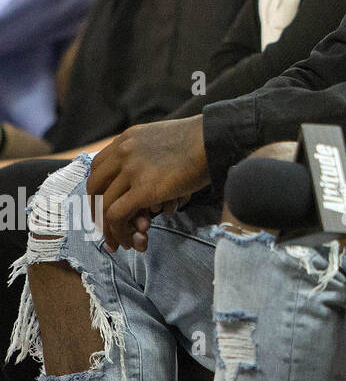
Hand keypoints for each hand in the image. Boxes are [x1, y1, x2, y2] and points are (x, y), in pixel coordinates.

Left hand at [87, 116, 208, 252]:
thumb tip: (145, 175)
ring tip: (121, 242)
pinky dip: (119, 232)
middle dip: (97, 212)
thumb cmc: (201, 140)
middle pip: (95, 187)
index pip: (98, 168)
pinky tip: (131, 242)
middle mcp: (123, 152)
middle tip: (107, 227)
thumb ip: (147, 151)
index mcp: (127, 139)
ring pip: (105, 206)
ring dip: (110, 229)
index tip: (105, 205)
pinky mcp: (144, 189)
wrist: (217, 139)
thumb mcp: (164, 138)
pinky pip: (118, 216)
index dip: (98, 190)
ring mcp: (132, 170)